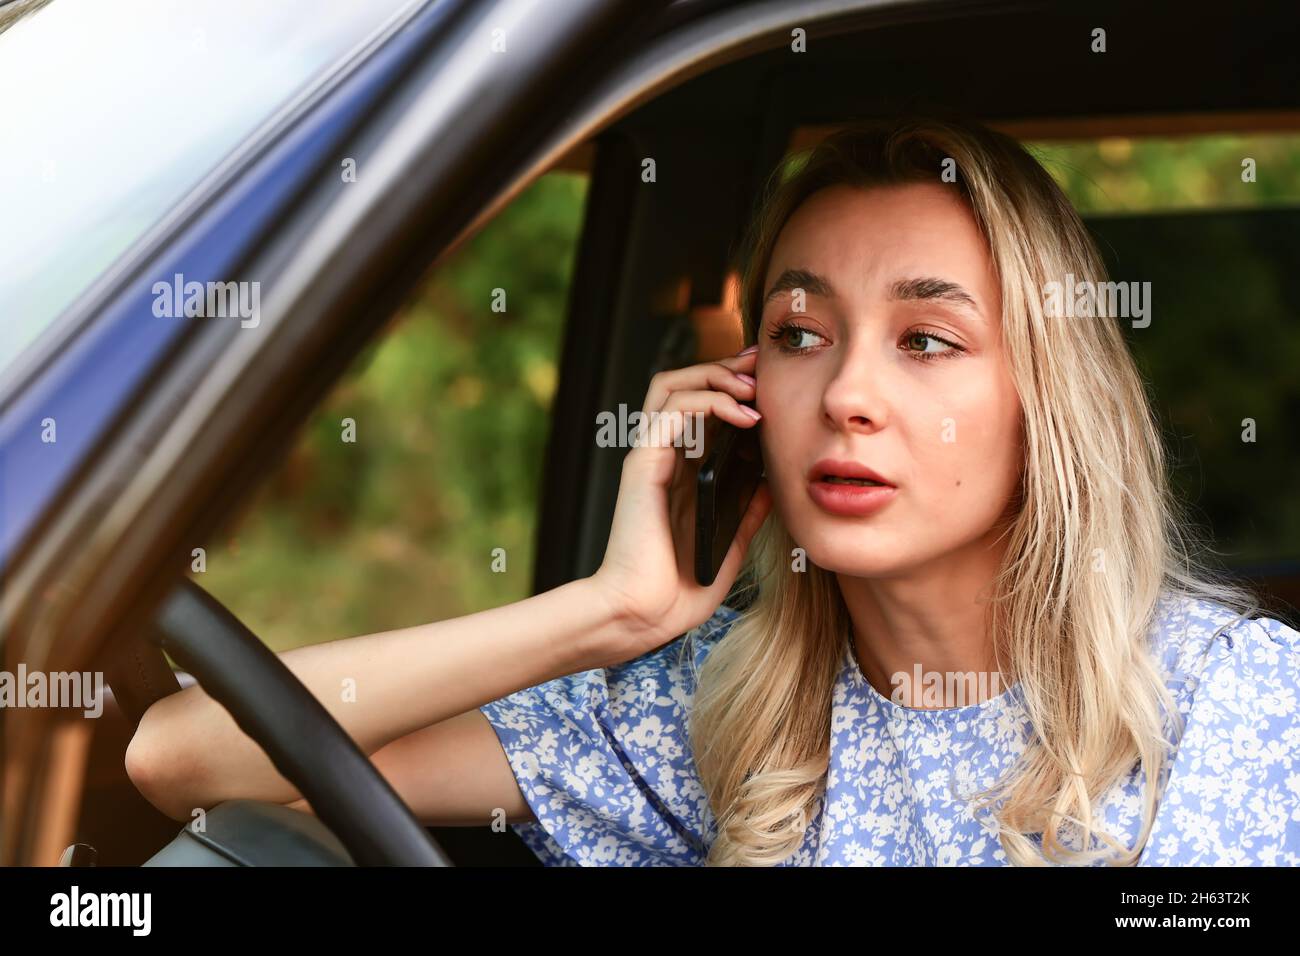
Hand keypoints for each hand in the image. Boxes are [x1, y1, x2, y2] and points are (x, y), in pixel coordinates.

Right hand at [590, 347, 772, 662]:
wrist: (641, 616)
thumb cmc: (676, 592)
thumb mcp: (728, 547)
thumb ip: (746, 515)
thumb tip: (771, 485)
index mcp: (678, 474)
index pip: (699, 409)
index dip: (731, 386)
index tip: (767, 382)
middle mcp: (661, 458)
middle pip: (684, 385)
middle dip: (725, 368)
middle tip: (762, 367)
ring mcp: (649, 458)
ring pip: (672, 385)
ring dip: (715, 376)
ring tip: (752, 389)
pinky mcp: (643, 464)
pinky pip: (673, 411)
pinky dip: (710, 401)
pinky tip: (743, 415)